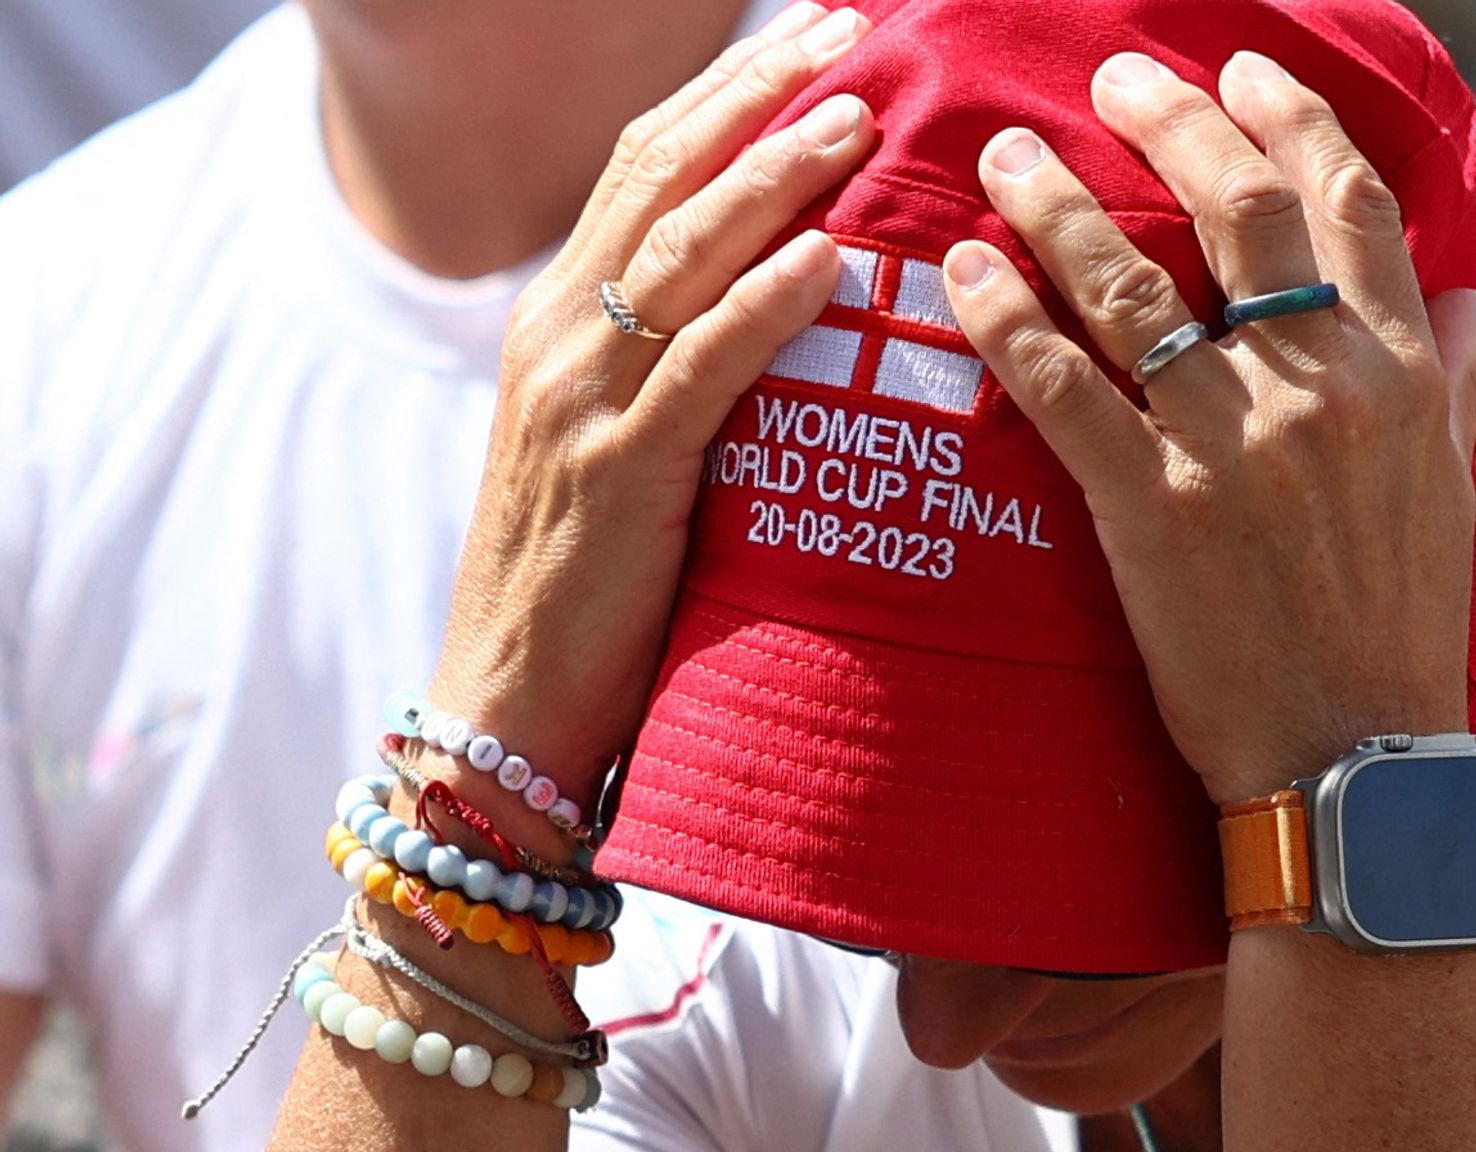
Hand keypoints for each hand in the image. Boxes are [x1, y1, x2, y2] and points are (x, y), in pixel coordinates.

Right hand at [425, 2, 878, 823]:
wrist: (507, 706)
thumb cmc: (589, 580)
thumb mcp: (624, 441)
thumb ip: (677, 360)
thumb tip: (783, 292)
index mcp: (563, 317)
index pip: (645, 167)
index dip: (727, 92)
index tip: (815, 39)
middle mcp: (561, 335)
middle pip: (662, 176)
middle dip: (758, 96)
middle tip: (850, 33)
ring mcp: (581, 401)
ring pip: (680, 255)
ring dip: (772, 178)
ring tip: (857, 121)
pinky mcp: (616, 477)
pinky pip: (697, 371)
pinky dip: (761, 306)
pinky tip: (824, 259)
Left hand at [941, 51, 1475, 804]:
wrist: (1356, 762)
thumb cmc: (1399, 631)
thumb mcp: (1448, 495)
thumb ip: (1446, 384)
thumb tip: (1467, 298)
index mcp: (1397, 374)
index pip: (1349, 204)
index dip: (1290, 117)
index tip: (1242, 68)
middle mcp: (1319, 386)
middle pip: (1236, 206)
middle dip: (1169, 118)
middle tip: (1111, 79)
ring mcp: (1231, 444)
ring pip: (1130, 282)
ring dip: (1056, 201)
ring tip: (1006, 156)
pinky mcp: (1151, 512)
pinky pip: (1063, 389)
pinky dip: (1007, 318)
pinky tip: (963, 270)